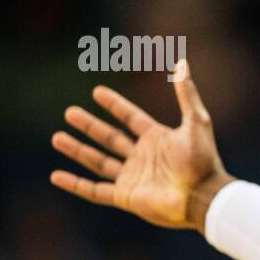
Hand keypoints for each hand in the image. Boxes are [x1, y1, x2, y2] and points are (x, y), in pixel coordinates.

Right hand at [50, 59, 232, 231]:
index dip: (115, 105)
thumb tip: (182, 62)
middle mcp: (143, 157)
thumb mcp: (197, 121)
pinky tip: (56, 175)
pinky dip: (75, 185)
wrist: (203, 196)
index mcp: (158, 139)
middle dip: (90, 126)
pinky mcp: (126, 197)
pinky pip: (95, 191)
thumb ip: (187, 94)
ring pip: (99, 162)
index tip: (97, 91)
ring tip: (57, 137)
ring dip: (78, 150)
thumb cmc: (202, 160)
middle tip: (69, 112)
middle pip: (111, 138)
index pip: (131, 118)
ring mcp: (133, 177)